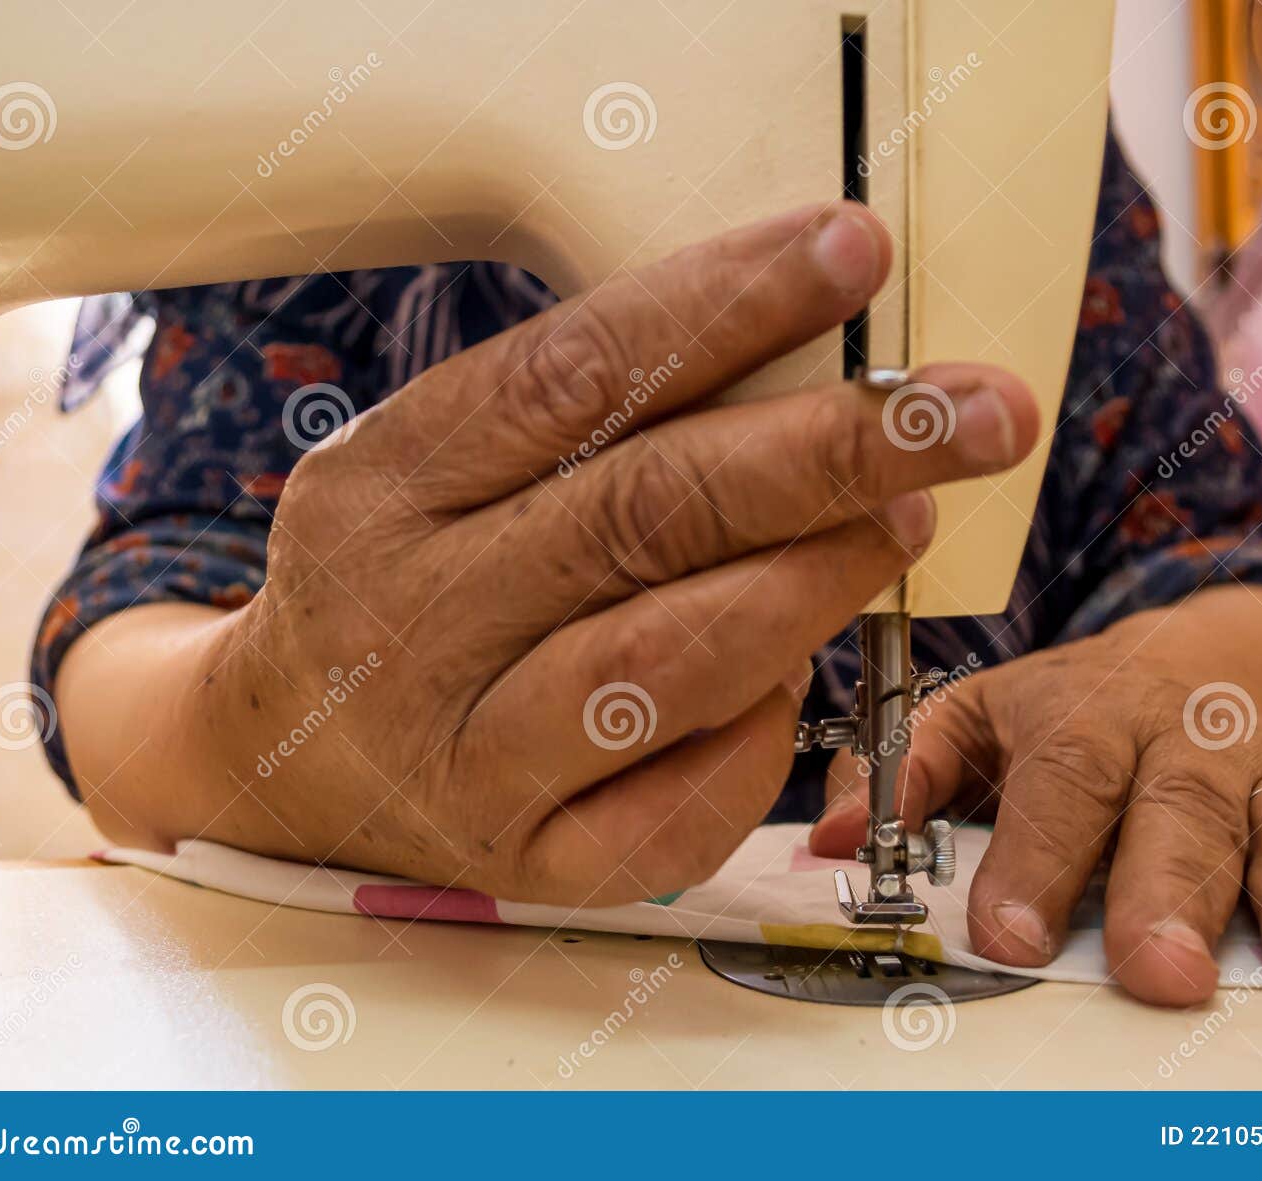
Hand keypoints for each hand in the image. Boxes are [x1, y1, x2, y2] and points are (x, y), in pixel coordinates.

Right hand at [63, 202, 1040, 907]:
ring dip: (817, 581)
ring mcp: (468, 755)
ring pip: (673, 659)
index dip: (726, 305)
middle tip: (973, 411)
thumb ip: (582, 419)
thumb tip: (802, 359)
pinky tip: (796, 681)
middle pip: (646, 514)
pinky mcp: (527, 863)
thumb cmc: (408, 580)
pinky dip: (763, 738)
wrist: (287, 759)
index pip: (571, 374)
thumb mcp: (438, 468)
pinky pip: (679, 807)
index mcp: (385, 485)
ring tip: (911, 519)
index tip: (853, 252)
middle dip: (832, 450)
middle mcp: (414, 620)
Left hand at [810, 589, 1261, 1005]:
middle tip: (1167, 973)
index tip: (1013, 937)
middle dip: (1175, 890)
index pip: (1058, 782)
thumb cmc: (1065, 711)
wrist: (1186, 659)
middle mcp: (1180, 737)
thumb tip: (824, 842)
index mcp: (1083, 716)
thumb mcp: (974, 718)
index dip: (1037, 858)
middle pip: (1181, 808)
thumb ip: (901, 774)